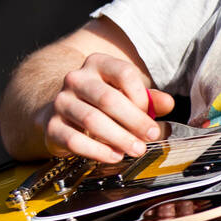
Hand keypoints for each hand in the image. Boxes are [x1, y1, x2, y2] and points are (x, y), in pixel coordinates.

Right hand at [38, 53, 174, 162]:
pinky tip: (115, 156)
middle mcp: (76, 79)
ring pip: (91, 119)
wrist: (62, 112)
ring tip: (136, 149)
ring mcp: (61, 102)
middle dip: (134, 120)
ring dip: (118, 137)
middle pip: (108, 98)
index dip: (141, 95)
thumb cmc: (103, 102)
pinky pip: (74, 140)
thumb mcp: (128, 95)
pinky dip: (97, 151)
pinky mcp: (51, 126)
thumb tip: (168, 104)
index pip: (123, 73)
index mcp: (98, 64)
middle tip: (151, 136)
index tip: (151, 113)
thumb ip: (149, 99)